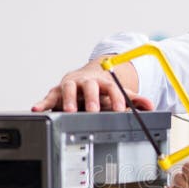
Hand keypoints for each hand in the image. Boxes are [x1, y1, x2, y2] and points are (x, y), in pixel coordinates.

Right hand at [32, 57, 153, 111]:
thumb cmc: (101, 89)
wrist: (84, 77)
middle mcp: (86, 82)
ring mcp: (71, 86)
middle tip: (93, 109)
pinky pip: (49, 97)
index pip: (112, 87)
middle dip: (91, 98)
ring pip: (69, 89)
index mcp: (103, 82)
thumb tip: (150, 105)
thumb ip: (133, 99)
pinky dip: (42, 102)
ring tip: (69, 110)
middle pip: (89, 86)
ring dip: (68, 99)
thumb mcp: (117, 93)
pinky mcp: (57, 92)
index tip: (121, 108)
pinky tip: (38, 109)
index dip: (117, 97)